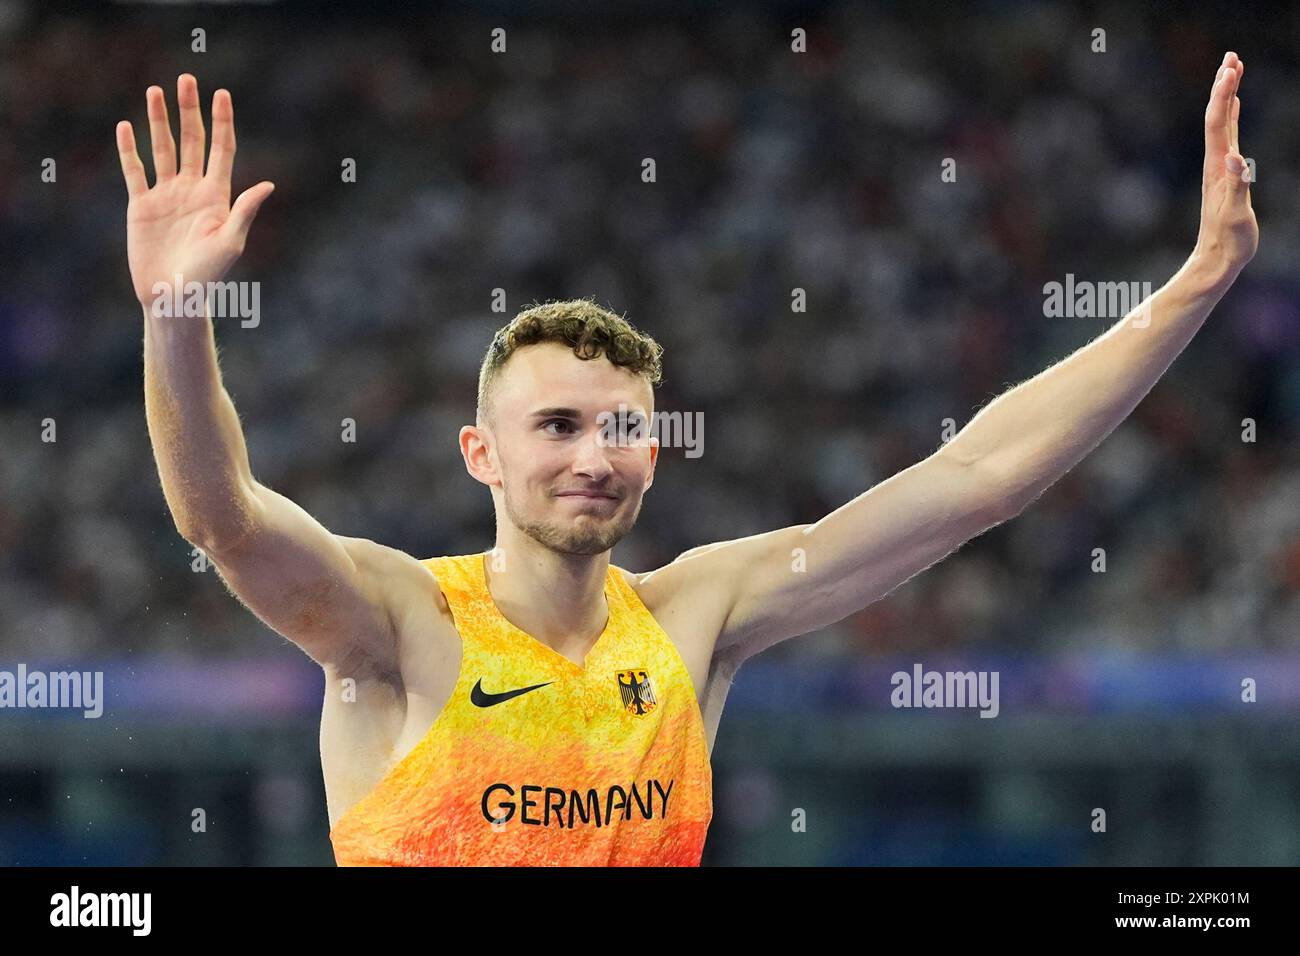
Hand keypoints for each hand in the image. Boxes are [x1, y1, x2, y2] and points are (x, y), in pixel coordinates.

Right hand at [117, 74, 274, 308]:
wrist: (174, 297)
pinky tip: (125, 126)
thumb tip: (268, 185)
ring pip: (162, 149)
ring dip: (159, 120)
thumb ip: (244, 211)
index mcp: (217, 196)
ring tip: (155, 91)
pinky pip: (134, 171)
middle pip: (191, 141)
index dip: (222, 122)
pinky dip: (129, 149)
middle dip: (190, 111)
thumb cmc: (208, 275)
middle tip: (187, 79)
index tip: (222, 93)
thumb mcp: (229, 242)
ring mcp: (166, 196)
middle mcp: (192, 190)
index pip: (220, 150)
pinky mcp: (141, 206)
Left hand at [1194, 51, 1257, 276]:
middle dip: (1225, 85)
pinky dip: (1233, 116)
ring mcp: (1220, 168)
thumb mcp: (1236, 216)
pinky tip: (1235, 107)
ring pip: (1224, 123)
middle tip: (1232, 55)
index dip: (1224, 94)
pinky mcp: (1227, 175)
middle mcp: (1216, 163)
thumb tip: (1235, 158)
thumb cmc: (1229, 242)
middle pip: (1218, 116)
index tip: (1231, 67)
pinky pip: (1230, 137)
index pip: (1219, 123)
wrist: (1215, 260)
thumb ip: (1237, 187)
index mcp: (1218, 168)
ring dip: (1228, 95)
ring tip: (1233, 70)